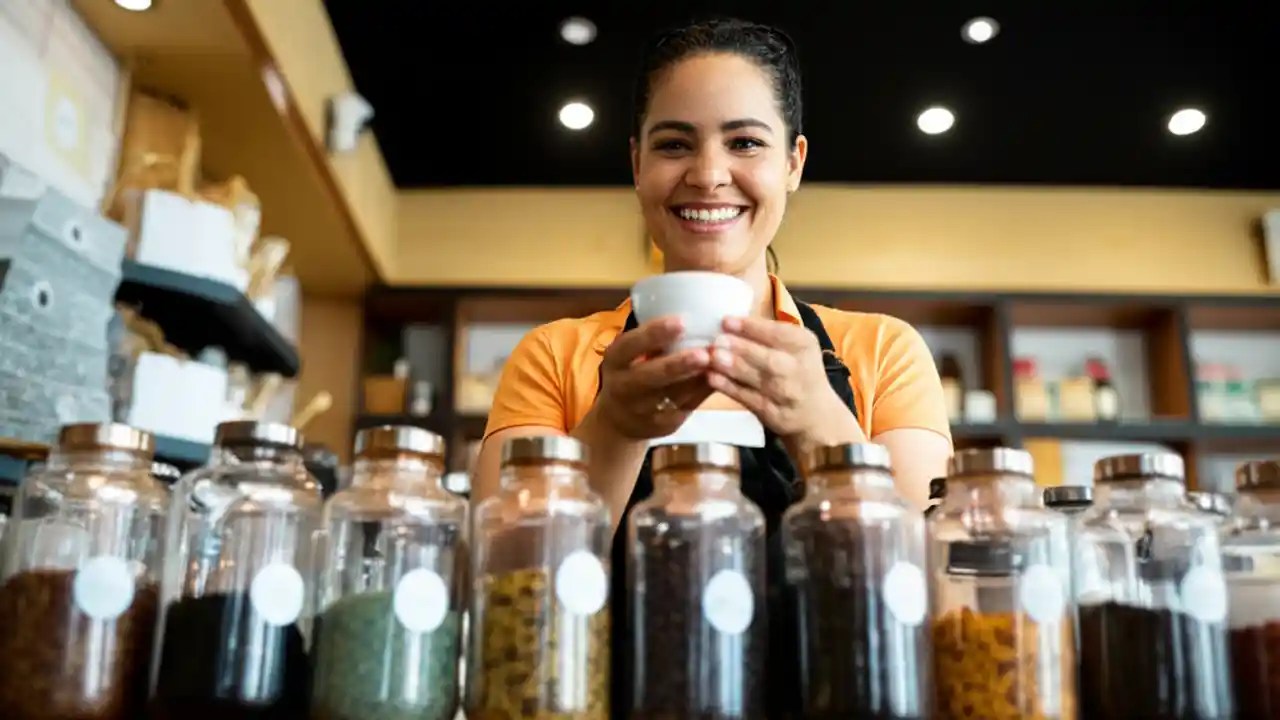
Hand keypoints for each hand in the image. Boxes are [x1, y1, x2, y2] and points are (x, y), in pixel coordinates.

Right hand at [595, 316, 714, 439]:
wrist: (619, 420)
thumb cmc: (632, 372)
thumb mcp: (629, 354)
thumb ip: (653, 338)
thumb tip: (697, 308)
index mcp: (614, 360)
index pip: (630, 345)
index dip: (654, 333)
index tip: (681, 321)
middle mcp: (624, 386)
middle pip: (650, 376)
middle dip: (678, 364)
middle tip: (704, 352)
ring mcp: (642, 409)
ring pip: (673, 395)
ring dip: (697, 380)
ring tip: (720, 364)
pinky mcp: (662, 425)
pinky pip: (687, 407)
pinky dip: (703, 392)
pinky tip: (720, 379)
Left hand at [708, 316, 862, 448]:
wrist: (816, 414)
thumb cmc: (798, 370)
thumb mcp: (796, 345)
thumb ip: (770, 332)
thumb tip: (731, 318)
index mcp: (804, 344)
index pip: (779, 334)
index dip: (752, 328)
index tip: (726, 320)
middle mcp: (799, 369)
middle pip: (770, 359)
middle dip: (742, 349)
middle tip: (717, 340)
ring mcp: (787, 393)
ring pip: (758, 380)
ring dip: (734, 369)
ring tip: (712, 357)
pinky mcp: (774, 413)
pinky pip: (750, 399)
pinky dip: (730, 388)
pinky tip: (712, 378)